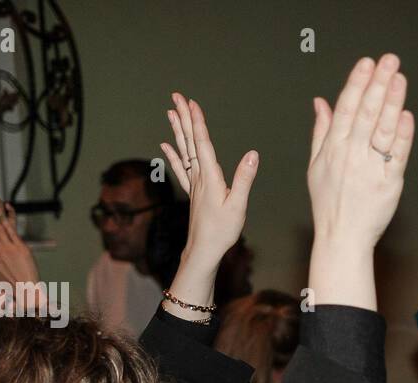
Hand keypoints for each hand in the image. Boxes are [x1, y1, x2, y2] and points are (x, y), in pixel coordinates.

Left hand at [160, 93, 258, 283]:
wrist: (204, 250)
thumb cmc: (222, 231)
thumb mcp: (238, 206)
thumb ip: (244, 179)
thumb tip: (252, 154)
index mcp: (210, 177)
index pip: (202, 144)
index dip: (197, 122)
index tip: (192, 103)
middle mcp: (199, 177)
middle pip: (190, 142)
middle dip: (184, 118)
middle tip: (177, 97)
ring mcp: (194, 184)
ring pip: (184, 151)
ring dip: (178, 131)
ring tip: (171, 112)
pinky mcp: (193, 192)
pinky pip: (181, 168)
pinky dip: (173, 154)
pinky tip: (165, 145)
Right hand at [308, 54, 411, 250]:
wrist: (342, 236)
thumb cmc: (329, 202)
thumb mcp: (315, 164)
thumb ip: (321, 131)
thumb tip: (321, 102)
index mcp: (333, 148)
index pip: (346, 108)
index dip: (357, 84)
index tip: (366, 63)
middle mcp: (351, 155)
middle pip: (366, 113)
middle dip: (378, 84)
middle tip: (389, 61)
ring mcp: (371, 168)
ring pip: (383, 129)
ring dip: (392, 102)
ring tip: (400, 79)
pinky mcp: (389, 183)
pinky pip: (397, 155)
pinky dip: (403, 135)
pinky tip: (406, 115)